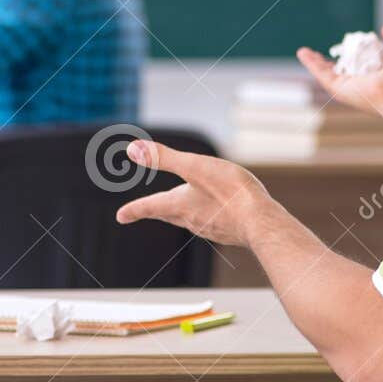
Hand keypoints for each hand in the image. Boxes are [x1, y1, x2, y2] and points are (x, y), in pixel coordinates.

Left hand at [115, 140, 282, 247]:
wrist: (261, 223)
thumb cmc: (229, 192)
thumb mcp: (194, 167)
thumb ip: (163, 158)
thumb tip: (132, 150)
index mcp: (180, 204)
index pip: (151, 206)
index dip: (134, 209)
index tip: (121, 216)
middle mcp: (192, 220)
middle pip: (169, 215)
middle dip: (157, 211)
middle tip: (148, 211)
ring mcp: (211, 228)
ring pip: (191, 220)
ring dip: (184, 213)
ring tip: (184, 208)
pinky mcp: (229, 232)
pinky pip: (212, 223)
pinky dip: (208, 216)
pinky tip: (219, 212)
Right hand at [296, 24, 382, 117]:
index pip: (370, 66)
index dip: (363, 55)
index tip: (356, 45)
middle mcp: (367, 85)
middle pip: (347, 73)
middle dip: (336, 65)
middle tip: (330, 53)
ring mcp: (352, 89)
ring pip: (331, 75)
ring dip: (318, 64)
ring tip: (306, 52)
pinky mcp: (339, 90)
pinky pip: (322, 75)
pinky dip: (311, 64)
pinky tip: (303, 52)